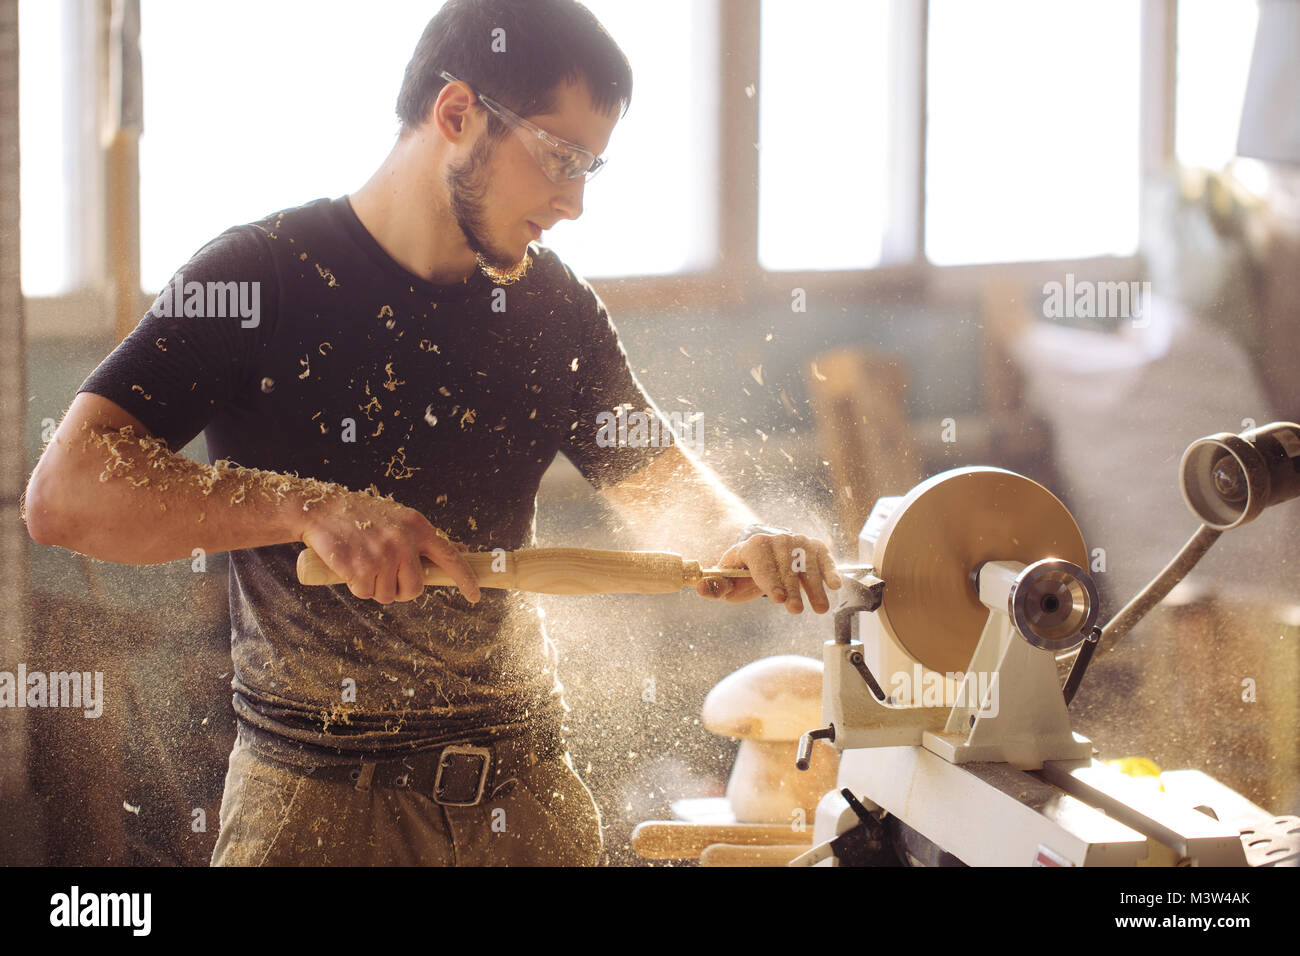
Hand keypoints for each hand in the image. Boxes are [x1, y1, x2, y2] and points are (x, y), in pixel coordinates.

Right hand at [299, 494, 479, 604]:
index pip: (450, 556)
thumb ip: (426, 538)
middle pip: (415, 589)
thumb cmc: (364, 517)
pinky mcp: (361, 567)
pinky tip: (351, 567)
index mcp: (418, 527)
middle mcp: (404, 541)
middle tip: (384, 574)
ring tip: (364, 564)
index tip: (475, 596)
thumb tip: (460, 551)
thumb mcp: (401, 519)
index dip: (465, 578)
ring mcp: (382, 555)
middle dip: (399, 589)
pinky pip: (366, 594)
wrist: (323, 509)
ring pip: (388, 595)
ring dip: (375, 588)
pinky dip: (357, 587)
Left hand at [695, 531, 840, 613]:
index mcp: (752, 546)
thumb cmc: (745, 575)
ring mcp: (797, 541)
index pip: (761, 560)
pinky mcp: (815, 547)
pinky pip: (824, 557)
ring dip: (814, 586)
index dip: (769, 579)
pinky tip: (835, 585)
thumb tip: (700, 588)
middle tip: (796, 611)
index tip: (776, 598)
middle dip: (792, 589)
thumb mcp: (729, 583)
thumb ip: (715, 587)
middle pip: (786, 566)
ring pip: (807, 564)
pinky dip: (830, 570)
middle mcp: (776, 539)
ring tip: (819, 608)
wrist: (766, 559)